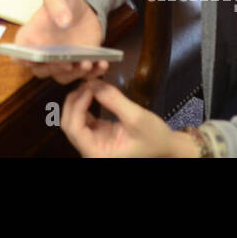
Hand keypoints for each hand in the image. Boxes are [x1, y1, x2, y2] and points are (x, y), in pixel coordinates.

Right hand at [14, 0, 105, 83]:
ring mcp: (61, 62)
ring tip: (87, 63)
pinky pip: (85, 76)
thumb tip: (63, 21)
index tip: (32, 58)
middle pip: (41, 71)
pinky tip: (102, 64)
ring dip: (74, 74)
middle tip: (66, 63)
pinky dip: (94, 73)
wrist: (84, 7)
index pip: (19, 55)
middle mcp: (43, 55)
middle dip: (53, 69)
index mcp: (30, 38)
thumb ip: (55, 3)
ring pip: (63, 77)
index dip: (23, 59)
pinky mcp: (79, 65)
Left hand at [61, 79, 183, 157]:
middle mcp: (91, 151)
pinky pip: (84, 117)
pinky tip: (94, 91)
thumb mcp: (136, 118)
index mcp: (97, 154)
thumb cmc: (154, 138)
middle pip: (69, 123)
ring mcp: (93, 142)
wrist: (166, 146)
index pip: (74, 129)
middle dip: (75, 101)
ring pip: (74, 118)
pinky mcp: (97, 133)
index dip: (77, 106)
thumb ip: (114, 101)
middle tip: (87, 83)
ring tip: (91, 84)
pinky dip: (86, 102)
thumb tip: (94, 84)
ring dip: (79, 100)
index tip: (89, 87)